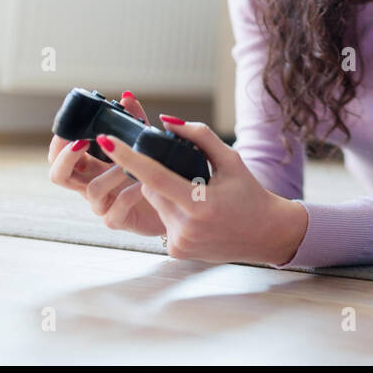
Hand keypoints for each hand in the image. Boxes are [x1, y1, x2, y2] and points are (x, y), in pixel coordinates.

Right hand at [47, 92, 164, 235]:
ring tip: (131, 164)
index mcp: (92, 166)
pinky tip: (145, 184)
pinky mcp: (117, 220)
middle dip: (67, 156)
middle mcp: (91, 185)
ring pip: (91, 189)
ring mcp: (101, 205)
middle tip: (84, 141)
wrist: (175, 206)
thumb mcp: (143, 145)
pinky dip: (130, 193)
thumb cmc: (154, 173)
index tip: (73, 125)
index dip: (60, 141)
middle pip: (58, 174)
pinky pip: (115, 208)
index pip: (60, 154)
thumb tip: (128, 96)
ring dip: (112, 172)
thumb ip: (134, 123)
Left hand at [92, 112, 304, 264]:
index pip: (154, 177)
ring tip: (198, 197)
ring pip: (155, 205)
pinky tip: (198, 216)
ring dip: (165, 194)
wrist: (266, 234)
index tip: (106, 141)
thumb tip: (167, 121)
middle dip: (159, 176)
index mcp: (200, 204)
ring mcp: (179, 243)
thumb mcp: (232, 160)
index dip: (128, 158)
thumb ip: (200, 136)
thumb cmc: (250, 194)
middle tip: (187, 173)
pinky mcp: (176, 252)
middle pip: (151, 189)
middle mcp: (186, 228)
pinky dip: (173, 212)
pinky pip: (162, 221)